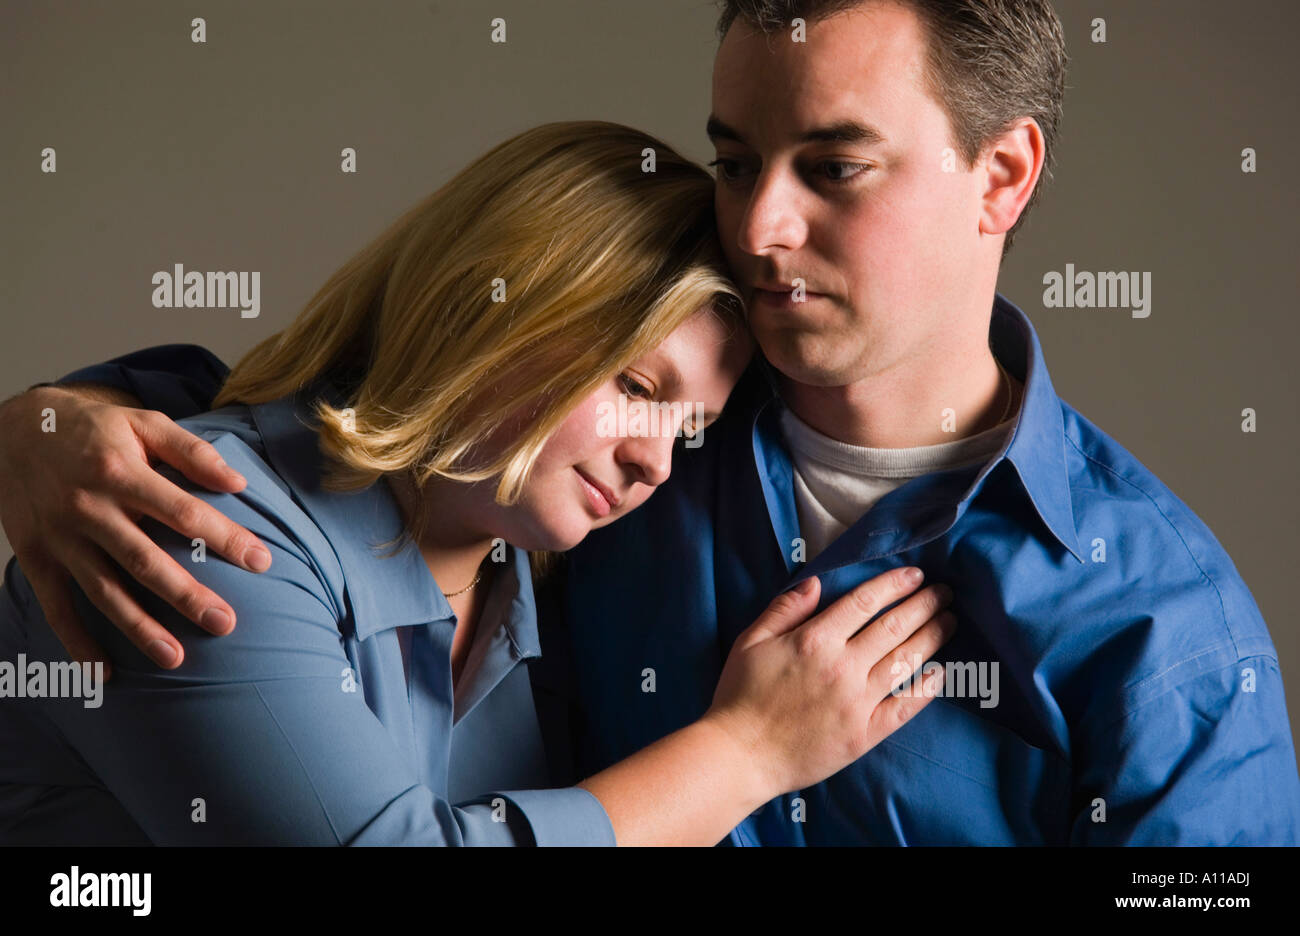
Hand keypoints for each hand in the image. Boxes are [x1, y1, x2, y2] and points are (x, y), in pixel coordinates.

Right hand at [0, 385, 271, 673]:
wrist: (10, 429)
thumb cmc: (92, 428)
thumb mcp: (143, 422)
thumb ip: (192, 453)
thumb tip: (239, 484)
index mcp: (122, 473)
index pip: (183, 512)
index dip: (224, 538)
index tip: (262, 562)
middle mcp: (90, 509)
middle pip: (144, 561)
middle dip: (186, 596)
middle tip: (225, 624)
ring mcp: (60, 538)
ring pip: (104, 591)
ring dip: (139, 628)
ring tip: (175, 659)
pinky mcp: (35, 558)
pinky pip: (57, 607)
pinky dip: (77, 642)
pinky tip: (104, 673)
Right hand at [705, 567, 954, 797]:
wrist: (741, 755)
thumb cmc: (740, 695)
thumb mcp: (750, 641)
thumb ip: (784, 608)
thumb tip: (815, 581)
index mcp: (815, 639)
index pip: (865, 601)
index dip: (894, 584)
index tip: (916, 575)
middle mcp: (843, 666)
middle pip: (894, 627)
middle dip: (924, 605)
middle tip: (945, 593)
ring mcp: (858, 701)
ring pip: (905, 661)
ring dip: (932, 637)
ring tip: (949, 622)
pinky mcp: (865, 733)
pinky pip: (905, 707)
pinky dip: (926, 689)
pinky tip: (941, 674)